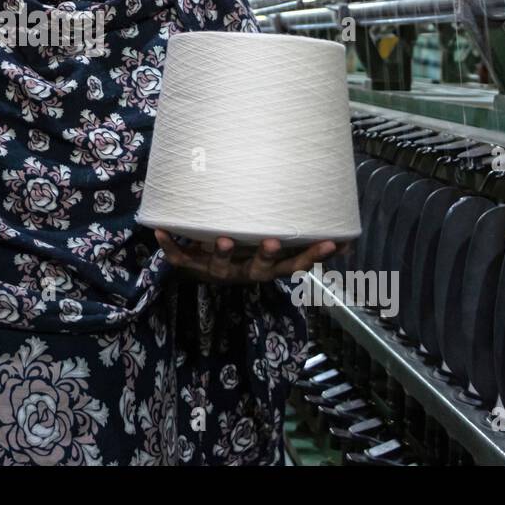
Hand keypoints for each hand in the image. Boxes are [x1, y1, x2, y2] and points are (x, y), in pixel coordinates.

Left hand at [153, 229, 347, 284]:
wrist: (201, 268)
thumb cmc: (243, 252)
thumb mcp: (271, 250)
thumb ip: (299, 241)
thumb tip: (346, 236)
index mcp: (266, 268)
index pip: (295, 265)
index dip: (312, 257)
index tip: (331, 243)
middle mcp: (244, 273)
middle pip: (260, 269)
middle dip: (267, 256)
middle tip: (273, 241)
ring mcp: (217, 270)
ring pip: (221, 266)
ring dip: (222, 253)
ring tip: (221, 238)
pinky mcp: (190, 265)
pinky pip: (178, 257)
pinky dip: (168, 246)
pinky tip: (158, 231)